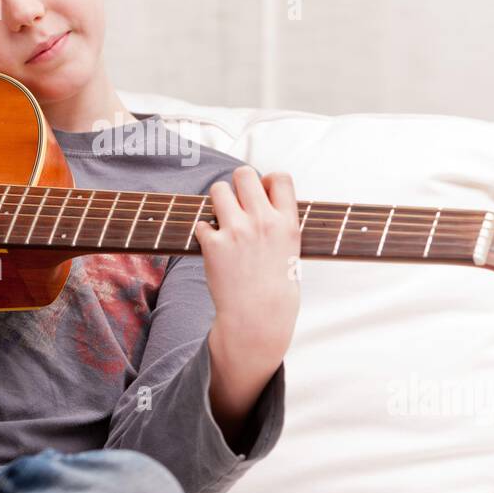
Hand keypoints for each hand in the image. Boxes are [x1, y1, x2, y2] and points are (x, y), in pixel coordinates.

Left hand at [193, 165, 301, 374]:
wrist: (258, 318)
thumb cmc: (276, 287)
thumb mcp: (291, 249)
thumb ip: (279, 221)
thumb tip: (261, 196)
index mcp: (287, 222)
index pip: (279, 177)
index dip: (267, 181)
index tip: (262, 195)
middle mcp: (263, 221)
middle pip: (244, 174)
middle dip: (238, 185)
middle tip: (237, 204)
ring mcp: (237, 231)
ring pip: (218, 189)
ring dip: (218, 201)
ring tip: (223, 220)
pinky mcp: (214, 245)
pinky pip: (202, 223)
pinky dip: (205, 233)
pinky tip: (215, 248)